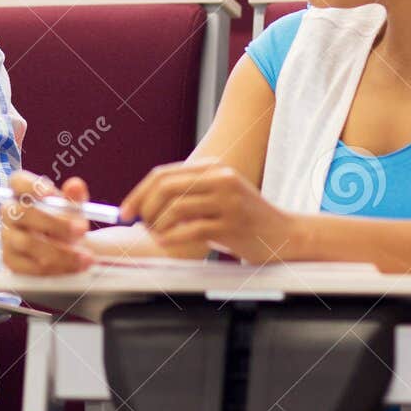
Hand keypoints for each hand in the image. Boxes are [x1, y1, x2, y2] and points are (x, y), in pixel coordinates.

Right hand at [0, 170, 92, 274]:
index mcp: (22, 193)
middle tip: (82, 229)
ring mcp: (7, 238)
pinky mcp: (11, 261)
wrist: (67, 251)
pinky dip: (55, 268)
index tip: (51, 194)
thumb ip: (75, 198)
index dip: (31, 186)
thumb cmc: (67, 223)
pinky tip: (74, 268)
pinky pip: (30, 267)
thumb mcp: (74, 210)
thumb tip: (75, 185)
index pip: (18, 181)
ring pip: (27, 243)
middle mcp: (9, 213)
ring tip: (86, 257)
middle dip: (54, 222)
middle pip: (22, 213)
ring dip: (60, 251)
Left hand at [119, 159, 295, 263]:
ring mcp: (228, 200)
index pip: (162, 174)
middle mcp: (220, 178)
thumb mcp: (216, 197)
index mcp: (213, 167)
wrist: (285, 234)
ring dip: (158, 226)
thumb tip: (143, 205)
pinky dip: (172, 239)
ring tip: (157, 236)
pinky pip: (191, 230)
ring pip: (175, 208)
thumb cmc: (244, 220)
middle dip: (145, 210)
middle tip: (141, 226)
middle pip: (165, 188)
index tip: (124, 211)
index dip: (138, 194)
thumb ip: (186, 195)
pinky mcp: (232, 224)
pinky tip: (167, 244)